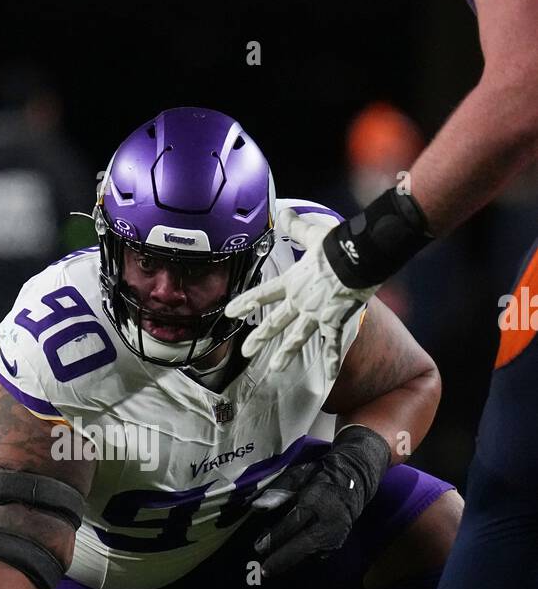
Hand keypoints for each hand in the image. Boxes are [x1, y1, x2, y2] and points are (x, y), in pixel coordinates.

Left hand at [224, 209, 377, 381]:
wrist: (358, 257)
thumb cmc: (337, 244)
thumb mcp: (312, 234)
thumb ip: (296, 226)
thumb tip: (284, 212)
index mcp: (292, 282)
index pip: (262, 294)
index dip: (245, 303)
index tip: (230, 313)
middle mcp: (300, 301)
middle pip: (275, 322)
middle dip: (259, 337)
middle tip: (246, 352)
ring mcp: (316, 314)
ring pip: (297, 338)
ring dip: (286, 354)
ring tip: (275, 369)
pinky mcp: (335, 321)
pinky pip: (333, 344)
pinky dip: (333, 360)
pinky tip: (330, 376)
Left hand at [251, 426, 390, 576]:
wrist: (355, 480)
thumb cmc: (320, 475)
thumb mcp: (299, 475)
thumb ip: (279, 491)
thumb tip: (258, 507)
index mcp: (318, 500)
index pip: (295, 522)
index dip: (276, 536)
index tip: (259, 548)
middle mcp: (330, 521)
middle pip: (305, 544)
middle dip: (283, 559)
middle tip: (264, 571)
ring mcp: (337, 535)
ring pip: (311, 555)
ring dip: (290, 564)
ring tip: (270, 570)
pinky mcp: (338, 543)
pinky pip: (317, 556)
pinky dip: (301, 561)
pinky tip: (285, 564)